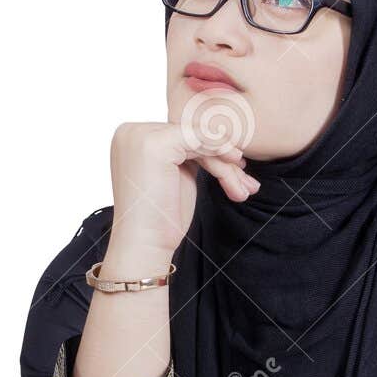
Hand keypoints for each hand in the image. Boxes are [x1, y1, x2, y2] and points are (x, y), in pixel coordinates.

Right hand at [107, 119, 258, 263]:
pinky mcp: (155, 143)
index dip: (211, 152)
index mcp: (130, 137)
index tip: (237, 170)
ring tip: (245, 187)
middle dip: (222, 159)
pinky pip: (199, 139)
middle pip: (189, 137)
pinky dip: (220, 153)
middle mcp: (130, 131)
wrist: (144, 244)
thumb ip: (186, 154)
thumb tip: (218, 138)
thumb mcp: (175, 176)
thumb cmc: (159, 218)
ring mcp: (140, 135)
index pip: (180, 136)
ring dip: (225, 164)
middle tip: (246, 182)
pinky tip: (236, 169)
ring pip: (197, 139)